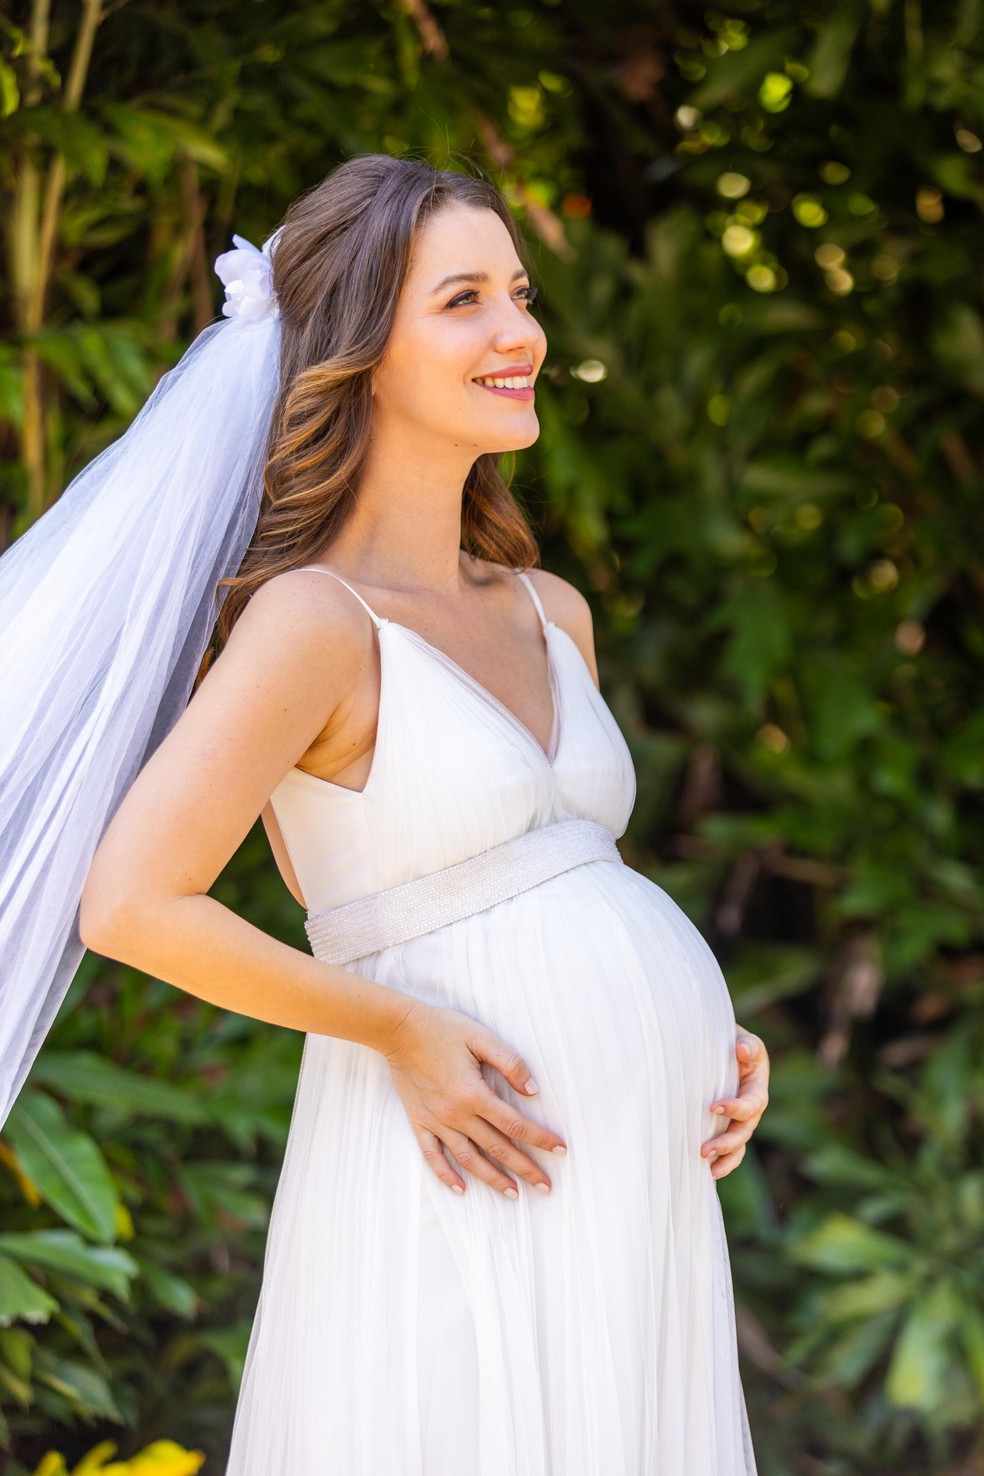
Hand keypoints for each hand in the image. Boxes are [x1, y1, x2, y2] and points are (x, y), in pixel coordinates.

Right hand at [381, 999, 567, 1199]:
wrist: (399, 1029)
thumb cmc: (442, 1029)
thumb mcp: (481, 1037)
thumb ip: (510, 1063)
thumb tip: (533, 1091)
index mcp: (474, 1094)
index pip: (515, 1124)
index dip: (540, 1139)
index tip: (561, 1150)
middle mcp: (456, 1114)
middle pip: (497, 1148)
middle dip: (525, 1169)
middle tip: (546, 1186)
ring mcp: (436, 1121)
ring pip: (469, 1159)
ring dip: (493, 1179)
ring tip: (513, 1193)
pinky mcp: (419, 1121)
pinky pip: (432, 1155)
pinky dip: (446, 1175)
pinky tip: (461, 1189)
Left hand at [701, 1023, 769, 1179]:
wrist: (723, 1049)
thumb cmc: (734, 1044)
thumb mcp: (745, 1040)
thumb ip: (747, 1045)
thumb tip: (741, 1051)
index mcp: (757, 1089)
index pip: (751, 1104)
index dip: (736, 1108)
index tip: (713, 1107)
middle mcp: (751, 1111)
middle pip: (744, 1132)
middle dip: (725, 1143)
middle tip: (703, 1150)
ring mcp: (740, 1122)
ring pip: (738, 1147)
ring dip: (724, 1159)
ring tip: (706, 1168)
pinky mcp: (727, 1128)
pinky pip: (730, 1152)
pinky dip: (722, 1163)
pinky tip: (707, 1173)